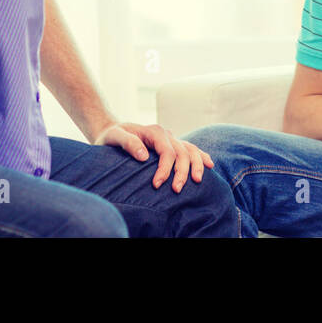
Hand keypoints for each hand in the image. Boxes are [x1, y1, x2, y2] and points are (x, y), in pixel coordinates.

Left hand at [94, 121, 214, 192]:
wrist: (113, 131)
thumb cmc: (112, 136)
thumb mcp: (114, 136)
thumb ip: (128, 143)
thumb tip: (144, 156)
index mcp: (154, 131)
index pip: (167, 151)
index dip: (165, 168)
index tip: (157, 185)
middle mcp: (166, 134)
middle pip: (182, 152)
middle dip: (182, 172)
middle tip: (176, 190)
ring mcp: (171, 139)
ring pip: (191, 150)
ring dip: (196, 165)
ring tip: (197, 181)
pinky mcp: (172, 145)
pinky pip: (191, 149)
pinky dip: (201, 156)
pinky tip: (209, 165)